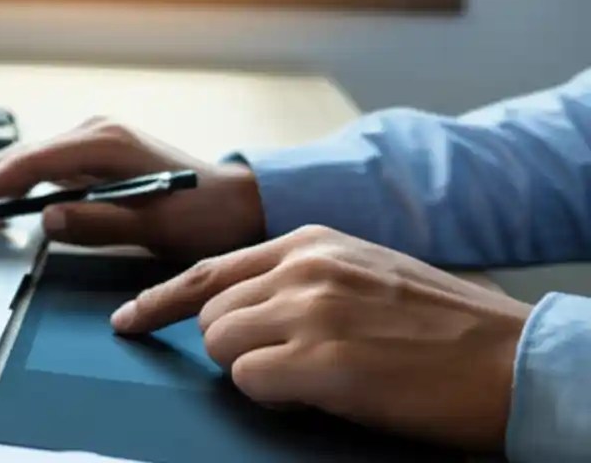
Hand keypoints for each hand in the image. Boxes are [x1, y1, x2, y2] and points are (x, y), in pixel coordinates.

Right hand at [0, 118, 266, 259]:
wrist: (237, 201)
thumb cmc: (202, 214)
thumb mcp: (153, 226)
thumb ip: (98, 221)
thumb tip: (44, 217)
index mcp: (106, 143)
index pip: (32, 162)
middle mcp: (95, 132)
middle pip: (23, 155)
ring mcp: (95, 140)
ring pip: (30, 159)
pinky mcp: (97, 154)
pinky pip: (46, 166)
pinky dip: (17, 183)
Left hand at [110, 225, 532, 451]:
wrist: (509, 358)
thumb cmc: (440, 325)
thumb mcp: (360, 273)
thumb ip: (297, 279)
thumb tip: (241, 311)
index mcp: (308, 242)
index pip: (209, 270)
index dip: (162, 301)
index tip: (129, 320)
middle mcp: (302, 267)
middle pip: (211, 316)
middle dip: (237, 350)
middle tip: (291, 365)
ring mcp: (310, 311)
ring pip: (222, 348)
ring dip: (255, 373)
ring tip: (316, 377)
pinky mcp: (321, 360)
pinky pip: (249, 383)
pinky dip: (274, 397)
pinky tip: (322, 393)